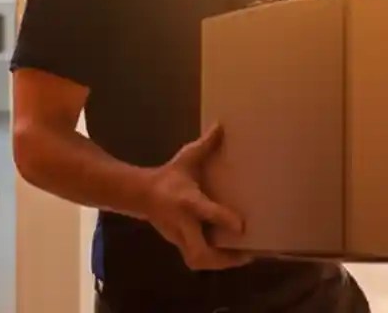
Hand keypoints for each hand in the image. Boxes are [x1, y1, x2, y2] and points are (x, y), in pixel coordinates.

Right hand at [143, 124, 252, 270]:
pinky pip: (195, 257)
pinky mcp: (178, 243)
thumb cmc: (169, 176)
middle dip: (222, 258)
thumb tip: (221, 124)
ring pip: (196, 260)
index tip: (242, 226)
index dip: (223, 219)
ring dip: (220, 263)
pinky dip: (213, 260)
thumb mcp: (186, 158)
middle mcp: (183, 223)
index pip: (205, 212)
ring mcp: (179, 236)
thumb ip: (206, 145)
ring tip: (242, 258)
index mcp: (187, 200)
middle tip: (247, 255)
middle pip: (198, 251)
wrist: (140, 193)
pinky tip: (231, 255)